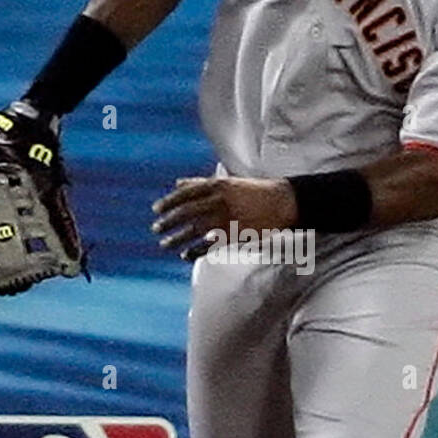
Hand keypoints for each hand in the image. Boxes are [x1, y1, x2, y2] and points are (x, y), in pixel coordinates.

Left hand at [151, 175, 298, 259]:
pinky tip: (185, 255)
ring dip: (176, 239)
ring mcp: (225, 220)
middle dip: (168, 222)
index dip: (168, 202)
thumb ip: (200, 182)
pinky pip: (208, 246)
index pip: (185, 194)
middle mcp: (218, 202)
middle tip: (155, 229)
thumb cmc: (252, 191)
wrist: (281, 203)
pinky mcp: (233, 236)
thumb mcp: (226, 182)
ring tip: (164, 244)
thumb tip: (177, 183)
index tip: (156, 210)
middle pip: (185, 213)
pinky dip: (194, 251)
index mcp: (216, 186)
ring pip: (193, 231)